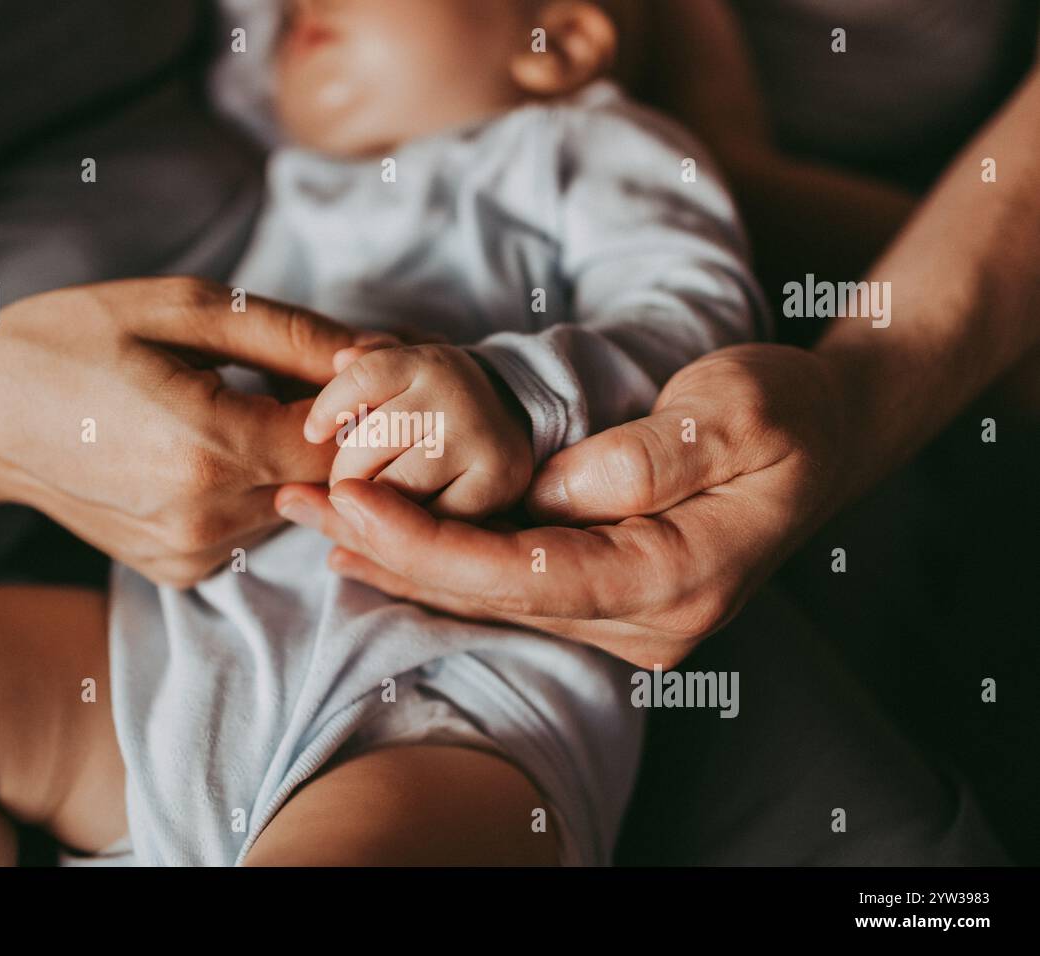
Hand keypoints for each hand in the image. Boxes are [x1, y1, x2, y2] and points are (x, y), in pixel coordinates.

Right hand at [0, 277, 379, 586]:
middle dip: (326, 430)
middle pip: (325, 481)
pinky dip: (249, 487)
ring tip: (234, 404)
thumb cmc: (72, 340)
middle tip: (284, 376)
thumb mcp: (183, 309)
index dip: (358, 403)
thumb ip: (290, 335)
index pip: (345, 443)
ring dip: (287, 459)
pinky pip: (250, 527)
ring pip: (293, 505)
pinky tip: (204, 446)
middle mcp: (209, 519)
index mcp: (212, 447)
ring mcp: (191, 555)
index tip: (334, 363)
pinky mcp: (178, 571)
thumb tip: (374, 354)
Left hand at [277, 344, 843, 666]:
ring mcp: (623, 617)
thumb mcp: (741, 412)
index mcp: (674, 580)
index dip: (429, 544)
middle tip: (293, 504)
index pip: (525, 575)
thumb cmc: (789, 414)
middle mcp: (643, 620)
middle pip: (489, 595)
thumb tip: (553, 484)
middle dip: (387, 552)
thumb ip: (652, 455)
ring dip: (397, 559)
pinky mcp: (605, 595)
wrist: (830, 437)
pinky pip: (504, 587)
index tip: (351, 504)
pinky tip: (373, 546)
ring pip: (486, 597)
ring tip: (310, 519)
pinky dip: (435, 562)